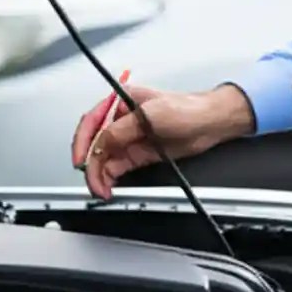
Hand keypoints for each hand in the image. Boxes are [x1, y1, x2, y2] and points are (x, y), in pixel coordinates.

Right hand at [71, 83, 254, 199]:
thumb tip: (101, 144)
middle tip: (92, 181)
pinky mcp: (137, 154)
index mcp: (121, 102)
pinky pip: (116, 168)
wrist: (210, 123)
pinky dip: (109, 178)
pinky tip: (109, 186)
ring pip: (104, 159)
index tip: (81, 161)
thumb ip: (121, 130)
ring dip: (99, 175)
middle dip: (90, 164)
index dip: (82, 143)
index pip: (91, 122)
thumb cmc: (186, 108)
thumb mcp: (150, 115)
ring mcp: (129, 138)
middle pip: (94, 144)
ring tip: (101, 189)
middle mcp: (121, 120)